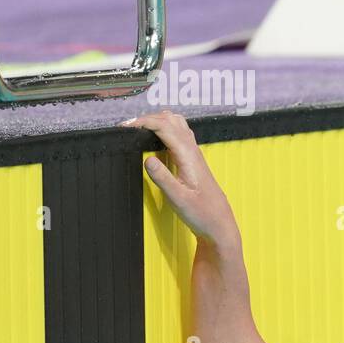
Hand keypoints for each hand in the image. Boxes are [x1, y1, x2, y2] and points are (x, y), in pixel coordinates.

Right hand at [120, 110, 239, 248]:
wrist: (219, 224)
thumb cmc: (202, 214)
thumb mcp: (178, 199)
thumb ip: (163, 178)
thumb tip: (147, 159)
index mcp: (189, 157)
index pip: (166, 127)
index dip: (144, 122)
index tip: (125, 127)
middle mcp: (193, 151)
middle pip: (171, 120)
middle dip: (149, 118)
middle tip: (127, 127)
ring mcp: (194, 154)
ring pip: (177, 125)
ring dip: (158, 121)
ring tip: (138, 129)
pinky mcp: (192, 160)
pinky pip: (179, 135)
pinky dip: (165, 129)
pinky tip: (154, 138)